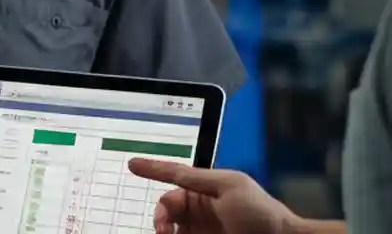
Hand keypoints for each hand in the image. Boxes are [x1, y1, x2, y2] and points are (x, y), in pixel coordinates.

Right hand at [128, 158, 296, 233]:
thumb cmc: (260, 212)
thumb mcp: (227, 186)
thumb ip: (195, 179)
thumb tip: (169, 169)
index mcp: (205, 189)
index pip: (174, 176)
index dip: (152, 169)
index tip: (131, 165)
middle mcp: (200, 209)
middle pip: (166, 208)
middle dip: (159, 214)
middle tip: (162, 228)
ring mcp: (200, 230)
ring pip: (169, 228)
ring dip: (163, 229)